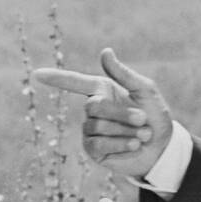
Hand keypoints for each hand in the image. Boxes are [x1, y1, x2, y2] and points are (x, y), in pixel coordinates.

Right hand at [31, 48, 173, 179]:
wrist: (163, 148)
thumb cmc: (154, 116)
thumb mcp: (146, 92)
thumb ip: (124, 74)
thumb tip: (105, 51)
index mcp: (103, 90)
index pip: (76, 82)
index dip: (57, 78)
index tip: (37, 74)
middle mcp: (92, 109)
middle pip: (95, 106)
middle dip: (123, 113)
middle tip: (143, 119)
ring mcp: (90, 130)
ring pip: (98, 127)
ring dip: (127, 131)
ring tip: (143, 135)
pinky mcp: (93, 150)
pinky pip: (100, 144)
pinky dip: (122, 144)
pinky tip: (135, 146)